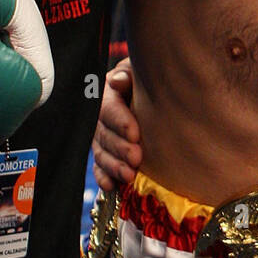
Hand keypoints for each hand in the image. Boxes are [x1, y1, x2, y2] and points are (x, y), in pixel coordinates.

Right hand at [92, 58, 140, 189]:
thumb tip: (117, 81)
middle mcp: (101, 117)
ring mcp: (102, 137)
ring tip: (129, 175)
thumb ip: (129, 74)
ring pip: (101, 153)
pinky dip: (104, 177)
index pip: (108, 108)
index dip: (120, 121)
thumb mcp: (141, 72)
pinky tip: (111, 185)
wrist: (157, 97)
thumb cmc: (151, 82)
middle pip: (104, 134)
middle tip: (136, 158)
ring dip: (114, 166)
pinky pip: (100, 167)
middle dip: (120, 148)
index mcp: (109, 93)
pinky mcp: (106, 154)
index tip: (135, 134)